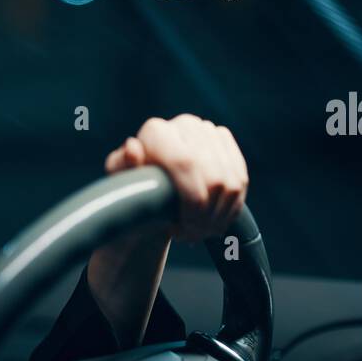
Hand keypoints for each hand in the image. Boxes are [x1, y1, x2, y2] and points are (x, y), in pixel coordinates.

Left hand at [103, 113, 248, 242]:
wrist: (151, 191)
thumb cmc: (132, 193)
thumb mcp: (121, 185)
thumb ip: (122, 167)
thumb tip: (133, 148)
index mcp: (156, 132)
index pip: (186, 164)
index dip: (192, 202)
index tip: (182, 230)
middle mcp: (185, 124)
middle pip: (213, 176)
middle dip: (207, 216)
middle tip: (192, 236)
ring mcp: (208, 131)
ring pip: (231, 181)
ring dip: (220, 216)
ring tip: (201, 232)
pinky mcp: (226, 143)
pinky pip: (240, 180)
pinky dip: (232, 208)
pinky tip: (216, 223)